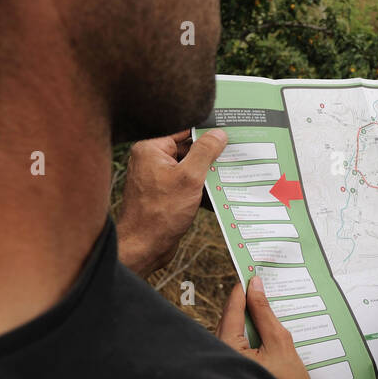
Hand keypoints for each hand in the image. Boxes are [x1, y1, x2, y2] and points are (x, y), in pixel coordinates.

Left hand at [117, 128, 227, 277]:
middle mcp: (151, 160)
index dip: (207, 133)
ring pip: (189, 168)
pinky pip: (186, 183)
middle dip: (209, 156)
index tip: (228, 134)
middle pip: (188, 149)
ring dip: (207, 173)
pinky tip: (218, 192)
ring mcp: (157, 178)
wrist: (144, 247)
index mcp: (151, 149)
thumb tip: (218, 134)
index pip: (184, 132)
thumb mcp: (190, 177)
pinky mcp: (163, 194)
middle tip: (233, 155)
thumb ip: (205, 152)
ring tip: (228, 174)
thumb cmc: (161, 213)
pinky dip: (200, 187)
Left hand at [218, 277, 325, 378]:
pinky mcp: (227, 370)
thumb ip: (265, 312)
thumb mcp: (280, 342)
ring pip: (229, 332)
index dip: (242, 290)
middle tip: (258, 287)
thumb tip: (256, 286)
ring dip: (246, 320)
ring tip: (263, 309)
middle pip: (228, 319)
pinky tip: (259, 332)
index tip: (250, 273)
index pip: (232, 309)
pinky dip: (245, 335)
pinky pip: (232, 344)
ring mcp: (221, 364)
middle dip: (244, 304)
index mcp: (227, 348)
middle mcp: (217, 355)